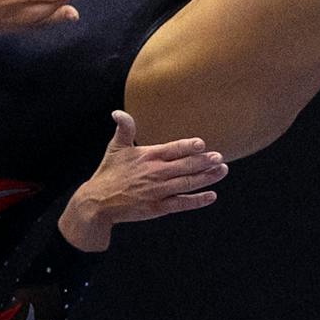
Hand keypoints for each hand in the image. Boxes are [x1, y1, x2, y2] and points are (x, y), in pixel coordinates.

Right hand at [58, 110, 227, 250]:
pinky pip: (182, 204)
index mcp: (148, 156)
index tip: (202, 144)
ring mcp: (158, 191)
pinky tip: (211, 196)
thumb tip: (118, 112)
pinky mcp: (158, 208)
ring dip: (207, 177)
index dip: (189, 146)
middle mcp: (155, 173)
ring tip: (222, 171)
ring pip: (188, 183)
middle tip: (220, 158)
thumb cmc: (109, 173)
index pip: (174, 148)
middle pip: (186, 166)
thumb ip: (124, 128)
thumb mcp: (115, 147)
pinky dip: (198, 200)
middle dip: (205, 161)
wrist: (98, 202)